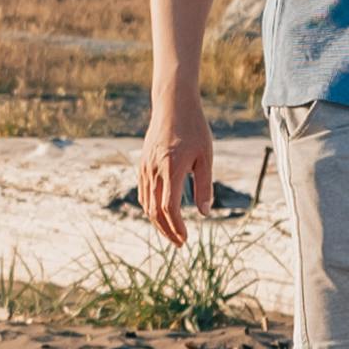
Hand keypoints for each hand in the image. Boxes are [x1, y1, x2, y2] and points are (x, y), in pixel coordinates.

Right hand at [136, 98, 213, 243]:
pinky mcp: (142, 164)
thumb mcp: (206, 156)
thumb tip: (205, 213)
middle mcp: (154, 171)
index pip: (169, 208)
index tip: (185, 239)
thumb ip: (205, 186)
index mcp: (172, 169)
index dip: (176, 227)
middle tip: (179, 244)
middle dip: (166, 231)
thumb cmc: (194, 129)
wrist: (172, 105)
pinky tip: (160, 213)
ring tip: (172, 233)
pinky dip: (150, 207)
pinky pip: (143, 192)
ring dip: (158, 222)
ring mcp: (145, 168)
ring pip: (146, 203)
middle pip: (155, 211)